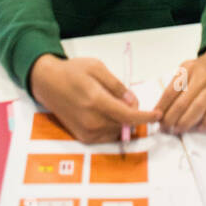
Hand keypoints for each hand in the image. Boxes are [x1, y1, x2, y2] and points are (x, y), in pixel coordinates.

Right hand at [28, 53, 160, 143]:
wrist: (48, 83)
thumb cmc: (73, 72)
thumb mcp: (97, 68)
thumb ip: (117, 86)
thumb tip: (133, 102)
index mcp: (96, 101)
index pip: (128, 115)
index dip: (146, 117)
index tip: (158, 115)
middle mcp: (91, 121)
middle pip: (124, 125)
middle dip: (133, 114)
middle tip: (125, 98)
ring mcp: (86, 131)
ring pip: (117, 132)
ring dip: (123, 121)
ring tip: (111, 102)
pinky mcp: (82, 137)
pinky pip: (106, 137)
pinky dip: (113, 127)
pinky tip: (106, 112)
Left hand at [154, 43, 205, 132]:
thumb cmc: (201, 70)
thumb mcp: (186, 70)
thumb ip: (175, 86)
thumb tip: (160, 111)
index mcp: (188, 69)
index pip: (170, 92)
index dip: (161, 107)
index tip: (156, 118)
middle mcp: (202, 77)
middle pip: (182, 103)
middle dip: (171, 119)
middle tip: (165, 128)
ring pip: (197, 109)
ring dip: (185, 123)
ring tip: (178, 129)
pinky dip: (204, 123)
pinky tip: (197, 127)